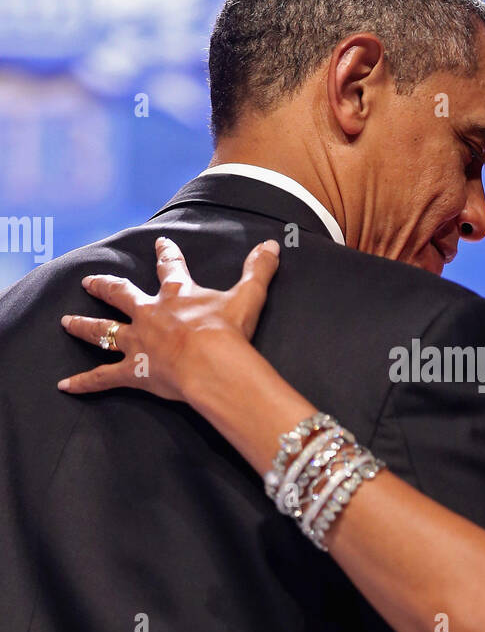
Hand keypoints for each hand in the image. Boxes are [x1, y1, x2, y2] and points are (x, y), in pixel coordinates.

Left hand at [58, 235, 279, 399]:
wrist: (211, 362)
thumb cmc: (228, 331)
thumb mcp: (248, 296)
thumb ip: (259, 270)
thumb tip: (273, 245)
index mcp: (176, 296)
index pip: (170, 269)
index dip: (165, 255)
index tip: (159, 245)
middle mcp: (149, 315)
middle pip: (121, 296)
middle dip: (105, 287)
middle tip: (88, 281)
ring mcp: (137, 343)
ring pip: (102, 332)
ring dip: (83, 327)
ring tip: (65, 322)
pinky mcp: (132, 371)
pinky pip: (103, 377)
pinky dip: (84, 383)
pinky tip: (64, 386)